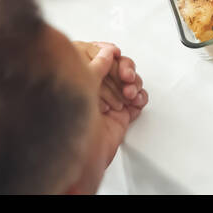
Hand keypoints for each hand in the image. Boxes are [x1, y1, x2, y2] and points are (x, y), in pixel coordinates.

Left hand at [70, 43, 148, 192]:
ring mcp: (105, 103)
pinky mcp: (119, 116)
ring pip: (127, 82)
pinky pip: (135, 101)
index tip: (114, 53)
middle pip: (115, 68)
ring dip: (133, 84)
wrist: (82, 160)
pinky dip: (140, 98)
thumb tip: (108, 51)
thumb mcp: (83, 84)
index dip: (106, 53)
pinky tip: (135, 100)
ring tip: (130, 92)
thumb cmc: (73, 127)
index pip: (93, 57)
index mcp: (75, 80)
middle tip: (126, 75)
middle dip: (124, 70)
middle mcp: (89, 90)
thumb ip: (96, 65)